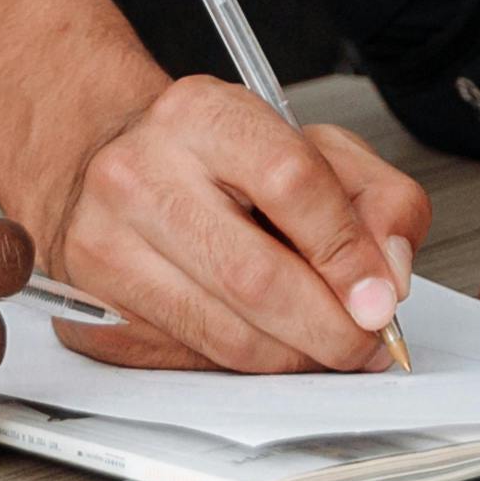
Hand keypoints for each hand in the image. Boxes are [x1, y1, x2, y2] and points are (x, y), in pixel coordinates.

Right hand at [37, 77, 432, 373]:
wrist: (103, 164)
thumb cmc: (213, 158)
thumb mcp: (309, 145)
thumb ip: (373, 198)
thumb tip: (388, 279)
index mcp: (200, 116)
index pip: (292, 183)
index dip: (349, 253)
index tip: (382, 298)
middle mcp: (140, 174)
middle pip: (256, 276)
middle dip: (329, 328)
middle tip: (365, 344)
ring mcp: (104, 245)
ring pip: (224, 334)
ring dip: (294, 357)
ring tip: (324, 346)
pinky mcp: (91, 307)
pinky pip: (191, 359)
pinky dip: (245, 364)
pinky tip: (264, 341)